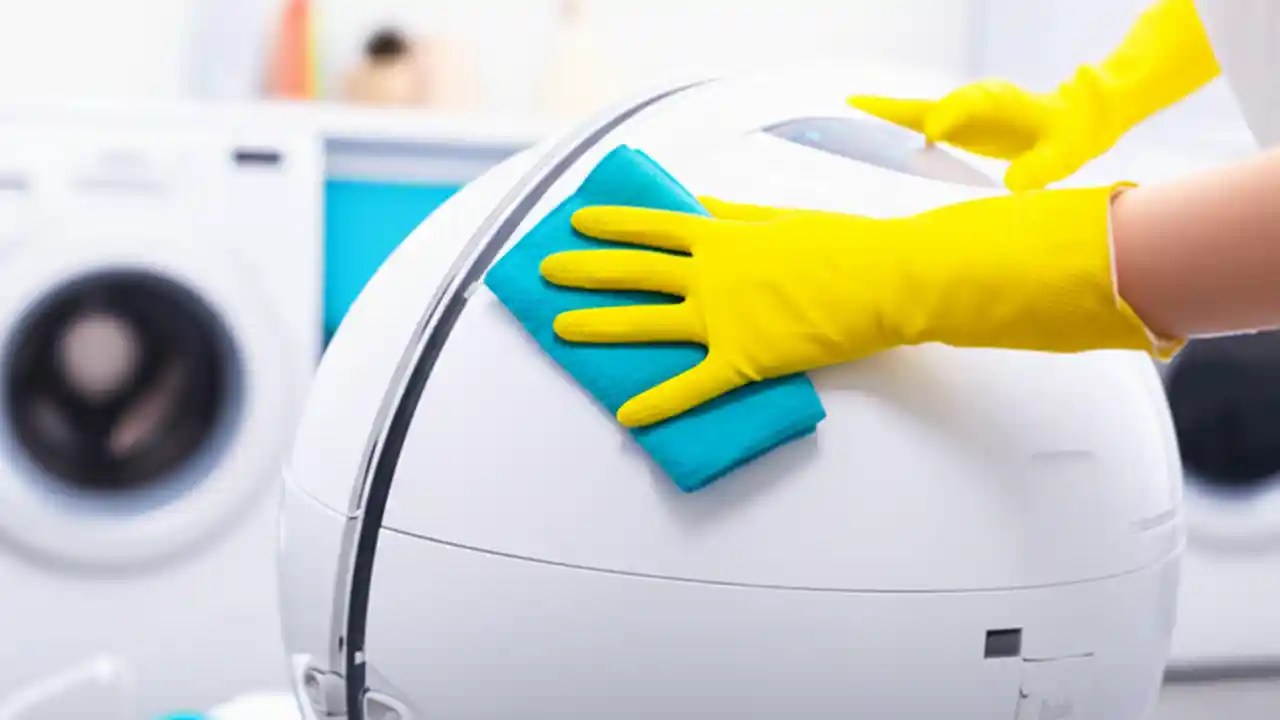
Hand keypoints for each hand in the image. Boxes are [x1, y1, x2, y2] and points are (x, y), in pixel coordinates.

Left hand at [541, 190, 1161, 427]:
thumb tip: (697, 203)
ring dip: (601, 327)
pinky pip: (693, 386)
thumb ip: (734, 213)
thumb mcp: (782, 218)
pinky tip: (627, 416)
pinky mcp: (745, 358)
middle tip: (547, 271)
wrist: (887, 278)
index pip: (653, 224)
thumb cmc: (845, 245)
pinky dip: (659, 403)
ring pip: (648, 323)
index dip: (611, 222)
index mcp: (724, 235)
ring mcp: (724, 317)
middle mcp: (712, 274)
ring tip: (560, 330)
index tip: (576, 221)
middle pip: (636, 271)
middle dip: (586, 271)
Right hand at [849, 77, 1110, 191]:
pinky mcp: (954, 125)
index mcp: (1003, 101)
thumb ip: (1043, 166)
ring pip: (915, 112)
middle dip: (893, 107)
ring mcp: (961, 112)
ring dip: (881, 117)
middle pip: (927, 103)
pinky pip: (916, 124)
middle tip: (855, 105)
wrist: (1073, 120)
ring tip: (846, 119)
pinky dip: (890, 128)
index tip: (930, 136)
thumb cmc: (1070, 135)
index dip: (950, 117)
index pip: (969, 104)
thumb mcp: (1065, 152)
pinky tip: (865, 138)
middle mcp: (976, 101)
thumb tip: (1013, 183)